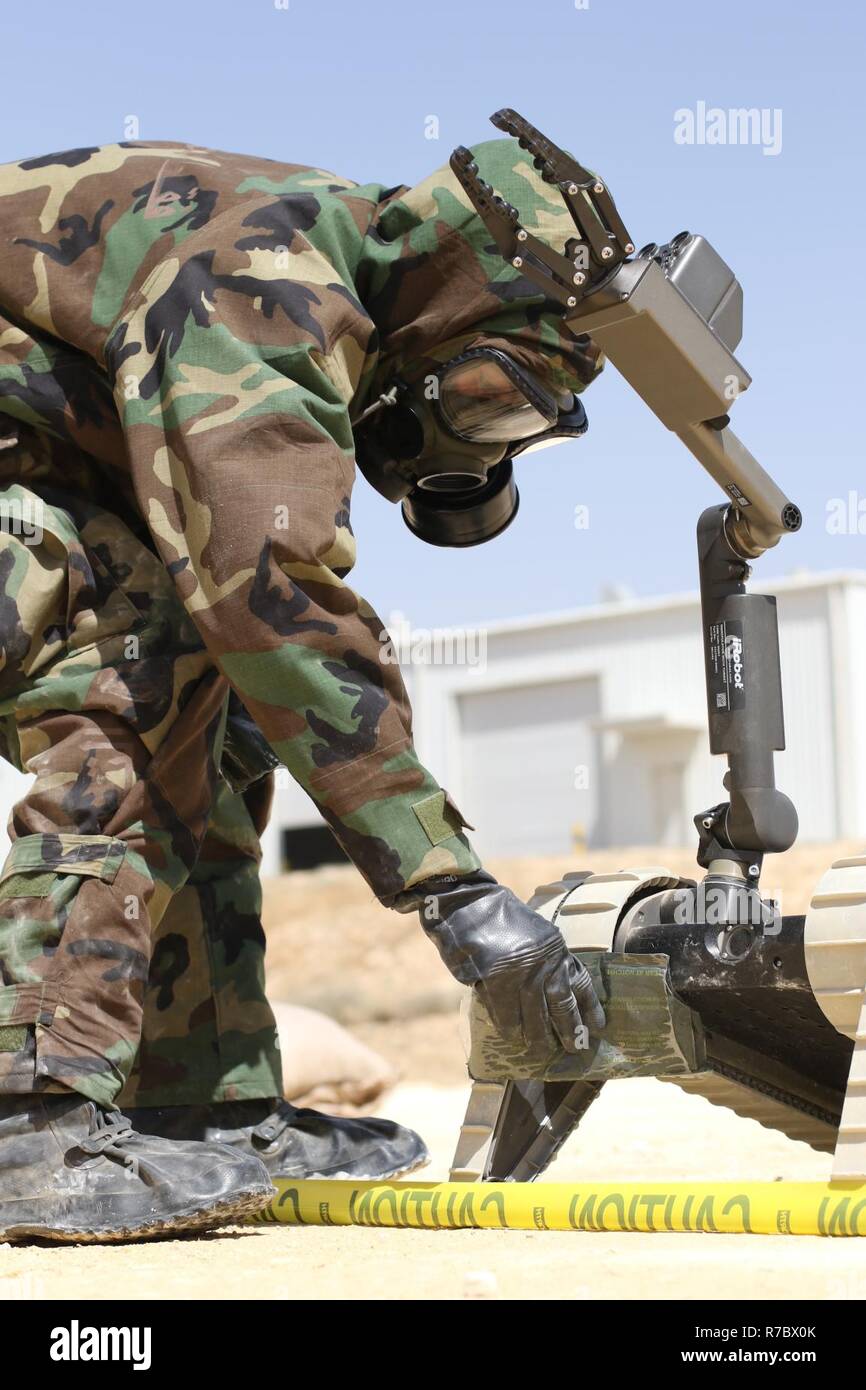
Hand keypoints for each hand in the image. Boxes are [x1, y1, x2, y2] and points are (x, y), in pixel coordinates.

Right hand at [397, 870, 604, 1052]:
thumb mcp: (536, 934)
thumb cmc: (501, 919)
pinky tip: (512, 1038)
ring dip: (539, 1038)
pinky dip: (510, 1030)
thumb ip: (546, 958)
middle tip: (574, 1048)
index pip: (580, 983)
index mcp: (556, 949)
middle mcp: (544, 964)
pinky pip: (507, 1016)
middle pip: (563, 1006)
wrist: (470, 905)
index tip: (598, 1025)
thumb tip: (554, 991)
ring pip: (536, 1018)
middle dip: (570, 1030)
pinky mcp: (497, 984)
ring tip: (541, 1050)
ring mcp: (521, 975)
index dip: (590, 1007)